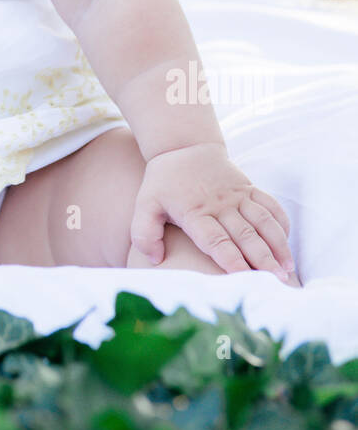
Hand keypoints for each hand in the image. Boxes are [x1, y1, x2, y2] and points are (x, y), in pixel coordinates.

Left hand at [129, 143, 295, 279]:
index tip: (244, 277)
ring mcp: (237, 195)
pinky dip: (281, 222)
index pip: (215, 240)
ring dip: (277, 245)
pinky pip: (270, 204)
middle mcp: (220, 204)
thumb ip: (144, 233)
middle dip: (262, 260)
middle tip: (276, 284)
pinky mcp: (248, 187)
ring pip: (263, 221)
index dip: (230, 259)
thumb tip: (155, 259)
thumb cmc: (163, 181)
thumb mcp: (144, 204)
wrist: (182, 145)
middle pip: (245, 235)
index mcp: (194, 212)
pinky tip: (286, 242)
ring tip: (287, 270)